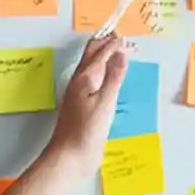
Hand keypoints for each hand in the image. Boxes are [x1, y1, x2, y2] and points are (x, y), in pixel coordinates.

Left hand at [45, 35, 129, 176]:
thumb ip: (114, 76)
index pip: (100, 53)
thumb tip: (121, 51)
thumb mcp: (105, 101)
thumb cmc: (86, 131)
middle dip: (104, 45)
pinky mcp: (82, 107)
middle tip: (117, 37)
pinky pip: (93, 83)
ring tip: (114, 53)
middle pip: (91, 57)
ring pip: (91, 69)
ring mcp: (79, 95)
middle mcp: (79, 83)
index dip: (113, 44)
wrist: (70, 157)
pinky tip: (108, 81)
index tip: (124, 37)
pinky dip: (102, 75)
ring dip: (102, 58)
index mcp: (85, 78)